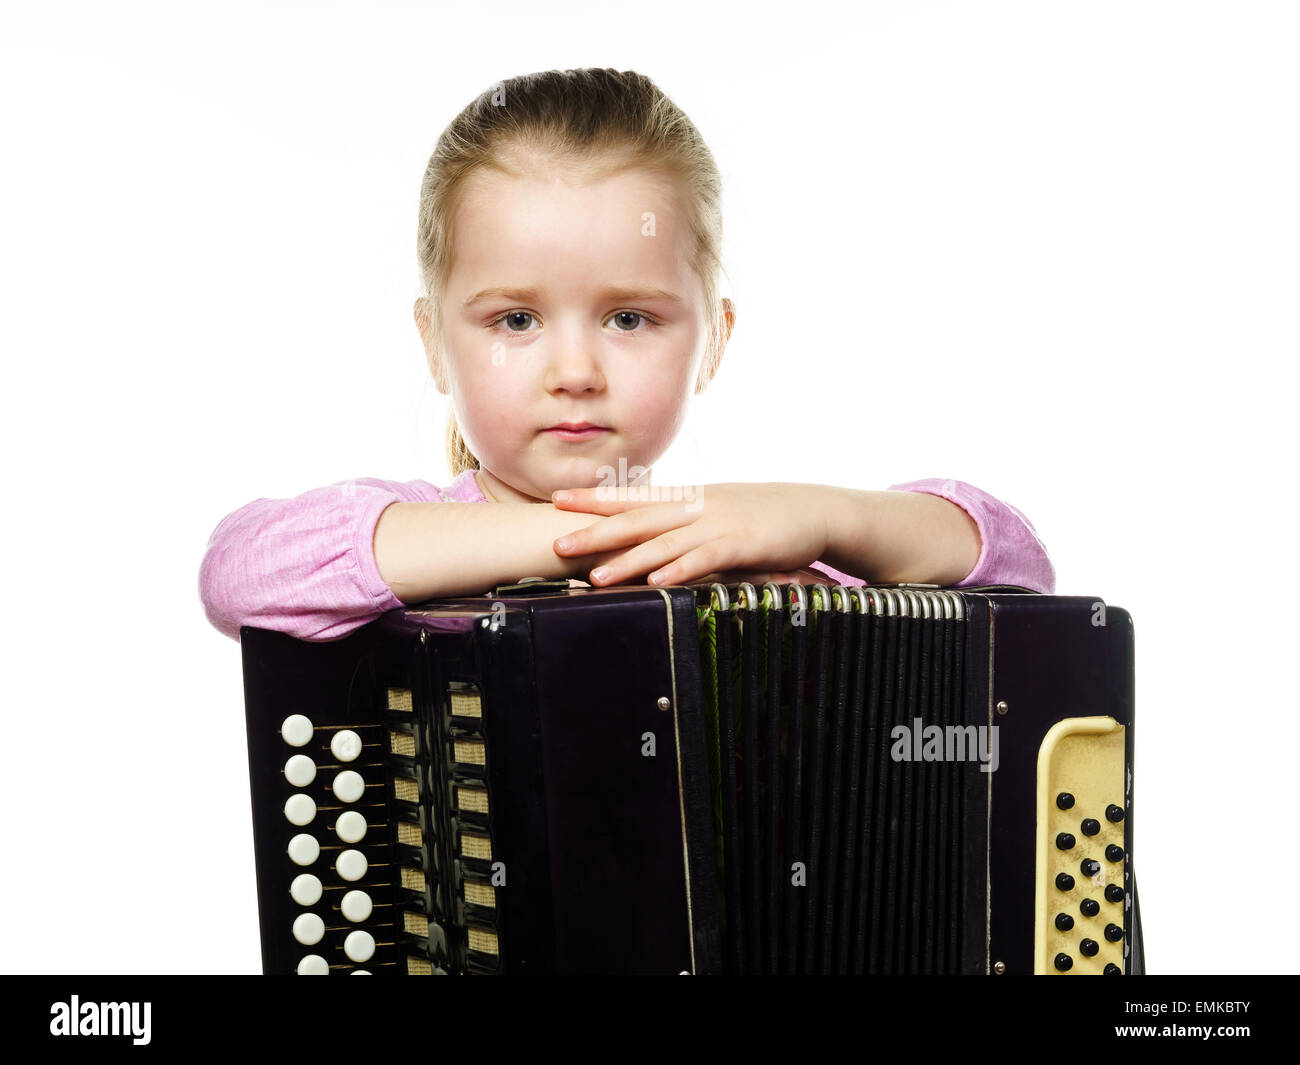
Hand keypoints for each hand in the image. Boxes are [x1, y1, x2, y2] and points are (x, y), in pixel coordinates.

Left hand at [550, 482, 835, 586]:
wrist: (816, 510)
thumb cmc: (765, 516)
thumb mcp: (719, 513)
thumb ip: (685, 524)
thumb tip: (651, 540)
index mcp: (688, 499)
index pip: (632, 496)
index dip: (594, 498)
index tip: (556, 498)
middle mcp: (697, 508)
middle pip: (638, 519)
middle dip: (595, 532)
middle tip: (556, 543)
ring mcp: (718, 524)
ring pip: (665, 543)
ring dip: (629, 560)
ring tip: (595, 575)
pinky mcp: (742, 544)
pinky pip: (706, 559)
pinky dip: (680, 570)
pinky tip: (658, 582)